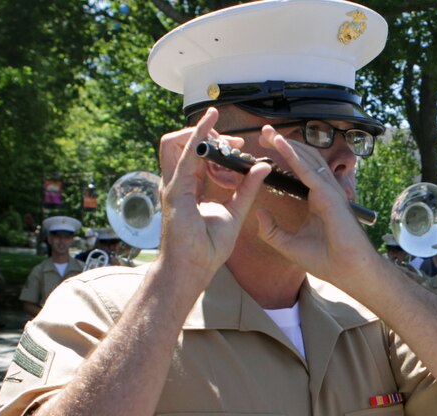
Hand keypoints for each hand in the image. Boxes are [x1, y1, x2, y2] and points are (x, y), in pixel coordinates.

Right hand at [157, 108, 269, 287]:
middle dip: (207, 135)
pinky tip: (208, 125)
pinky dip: (196, 137)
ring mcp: (173, 185)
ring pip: (175, 142)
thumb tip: (263, 166)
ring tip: (223, 139)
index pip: (195, 154)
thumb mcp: (235, 211)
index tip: (238, 145)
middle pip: (182, 143)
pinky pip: (183, 156)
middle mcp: (178, 182)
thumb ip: (247, 188)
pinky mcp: (175, 191)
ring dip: (199, 133)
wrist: (194, 268)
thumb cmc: (208, 247)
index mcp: (189, 186)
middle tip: (234, 142)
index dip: (215, 144)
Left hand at [253, 126, 373, 288]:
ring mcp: (329, 192)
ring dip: (288, 144)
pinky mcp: (330, 197)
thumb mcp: (288, 245)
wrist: (347, 271)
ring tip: (269, 134)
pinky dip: (294, 157)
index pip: (300, 171)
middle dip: (284, 144)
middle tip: (264, 132)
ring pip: (308, 160)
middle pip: (304, 159)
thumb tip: (258, 213)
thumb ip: (271, 231)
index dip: (284, 156)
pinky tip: (280, 146)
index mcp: (316, 200)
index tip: (265, 148)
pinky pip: (309, 172)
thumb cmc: (325, 260)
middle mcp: (324, 192)